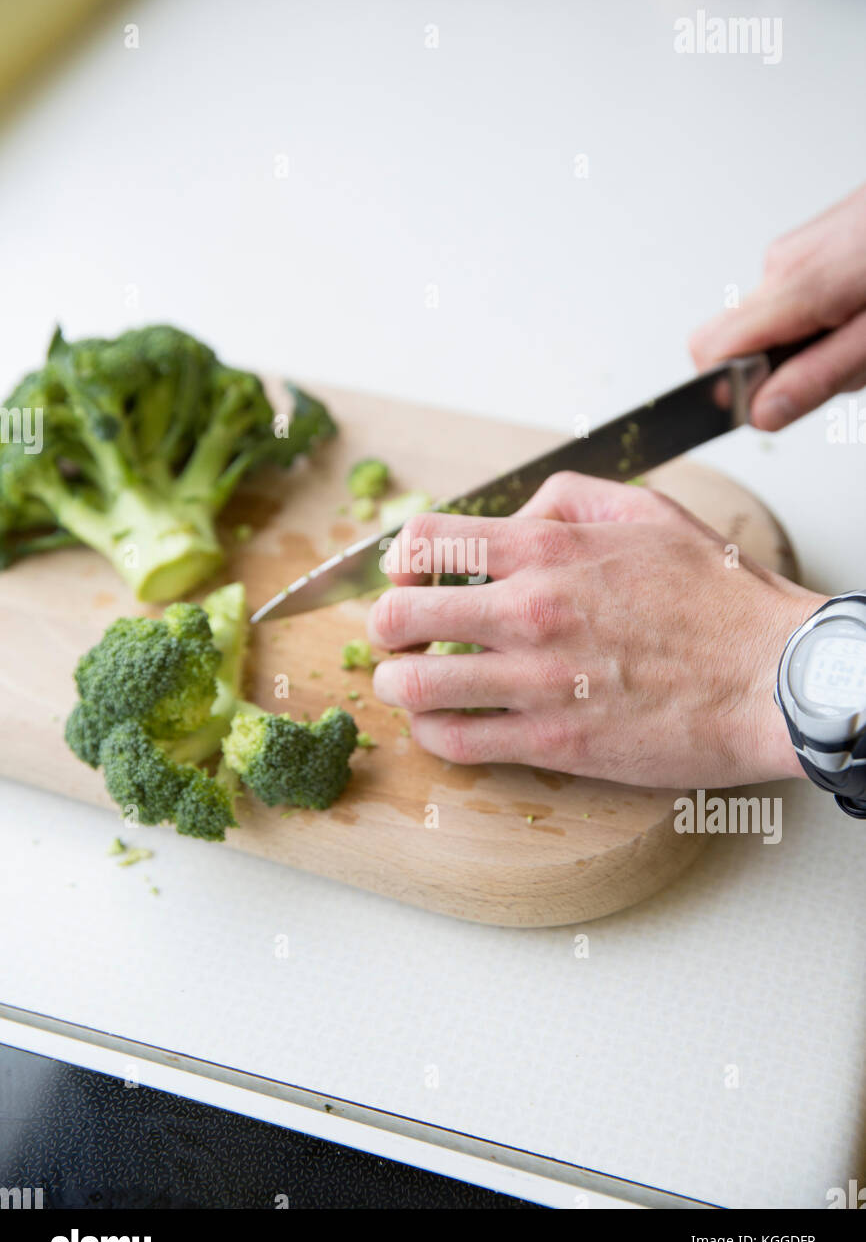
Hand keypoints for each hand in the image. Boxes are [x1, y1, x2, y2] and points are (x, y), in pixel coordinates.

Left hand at [368, 474, 824, 788]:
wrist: (769, 676)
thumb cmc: (717, 596)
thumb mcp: (646, 510)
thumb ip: (566, 499)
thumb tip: (511, 512)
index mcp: (546, 549)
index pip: (426, 541)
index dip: (400, 559)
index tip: (409, 576)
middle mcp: (529, 610)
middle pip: (399, 613)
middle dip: (384, 624)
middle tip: (396, 634)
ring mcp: (536, 680)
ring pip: (416, 684)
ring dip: (399, 682)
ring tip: (409, 682)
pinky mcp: (551, 742)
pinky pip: (458, 742)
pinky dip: (435, 733)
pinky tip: (443, 723)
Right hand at [689, 184, 865, 430]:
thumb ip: (817, 377)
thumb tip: (759, 414)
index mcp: (794, 286)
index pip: (710, 351)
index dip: (729, 389)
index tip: (776, 404)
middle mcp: (782, 263)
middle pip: (737, 340)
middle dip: (777, 371)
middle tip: (839, 370)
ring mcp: (797, 250)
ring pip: (771, 323)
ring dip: (810, 347)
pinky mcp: (815, 245)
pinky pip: (795, 301)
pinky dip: (824, 321)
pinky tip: (864, 315)